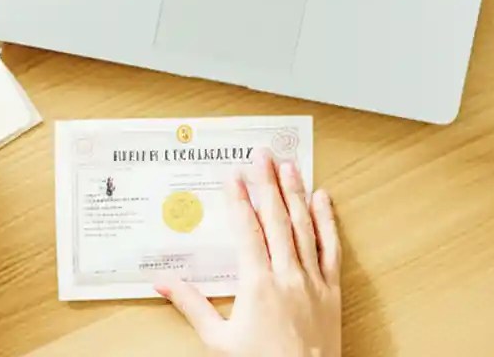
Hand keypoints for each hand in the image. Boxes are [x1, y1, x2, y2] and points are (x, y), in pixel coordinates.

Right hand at [157, 149, 341, 356]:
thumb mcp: (219, 341)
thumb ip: (192, 306)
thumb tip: (162, 283)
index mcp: (258, 285)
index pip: (247, 230)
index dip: (239, 199)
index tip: (233, 174)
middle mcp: (288, 276)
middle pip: (276, 218)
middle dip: (267, 183)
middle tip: (262, 155)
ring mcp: (312, 281)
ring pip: (304, 226)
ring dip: (295, 193)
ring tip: (288, 166)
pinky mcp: (331, 291)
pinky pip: (331, 248)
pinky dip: (327, 221)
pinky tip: (322, 199)